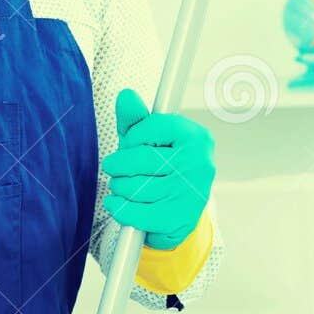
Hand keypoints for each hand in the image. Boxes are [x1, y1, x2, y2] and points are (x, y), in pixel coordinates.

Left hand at [101, 89, 214, 248]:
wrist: (178, 209)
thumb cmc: (161, 166)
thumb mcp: (148, 139)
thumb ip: (135, 117)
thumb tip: (126, 95)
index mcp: (195, 136)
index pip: (147, 129)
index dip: (131, 138)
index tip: (130, 145)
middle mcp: (199, 163)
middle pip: (140, 160)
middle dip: (118, 165)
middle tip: (114, 168)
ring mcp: (190, 192)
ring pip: (136, 187)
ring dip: (118, 187)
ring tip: (119, 185)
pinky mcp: (180, 218)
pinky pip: (136, 213)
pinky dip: (119, 208)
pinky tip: (115, 203)